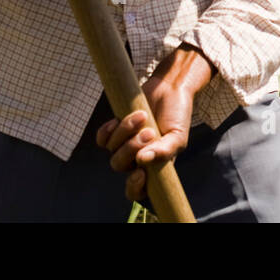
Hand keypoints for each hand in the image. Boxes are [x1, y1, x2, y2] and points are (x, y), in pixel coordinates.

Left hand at [95, 46, 212, 202]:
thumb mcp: (178, 135)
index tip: (139, 173)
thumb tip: (142, 161)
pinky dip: (108, 131)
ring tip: (142, 116)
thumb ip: (165, 151)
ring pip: (111, 150)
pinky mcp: (116, 129)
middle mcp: (137, 158)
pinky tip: (117, 120)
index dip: (134, 188)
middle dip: (131, 148)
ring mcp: (124, 143)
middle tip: (149, 132)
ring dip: (125, 133)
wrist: (170, 88)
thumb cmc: (177, 114)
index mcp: (153, 167)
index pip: (137, 191)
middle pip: (120, 166)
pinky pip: (101, 139)